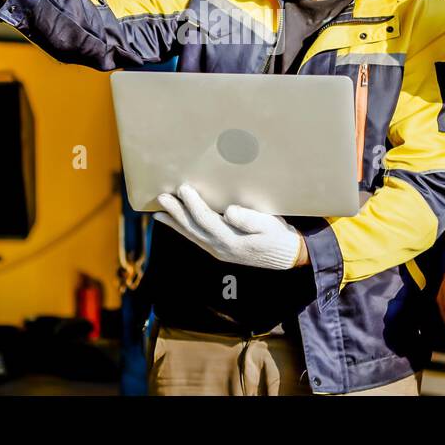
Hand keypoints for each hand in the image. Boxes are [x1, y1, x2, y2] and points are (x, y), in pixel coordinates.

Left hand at [155, 184, 304, 270]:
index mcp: (231, 240)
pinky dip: (183, 230)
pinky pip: (196, 239)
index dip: (193, 204)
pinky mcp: (219, 250)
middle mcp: (220, 248)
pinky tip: (174, 223)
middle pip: (193, 228)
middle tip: (161, 197)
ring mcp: (218, 251)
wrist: (286, 255)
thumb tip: (229, 212)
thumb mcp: (269, 225)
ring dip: (174, 222)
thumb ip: (250, 219)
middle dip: (176, 212)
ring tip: (158, 213)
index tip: (183, 188)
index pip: (206, 220)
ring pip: (191, 235)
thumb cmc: (278, 236)